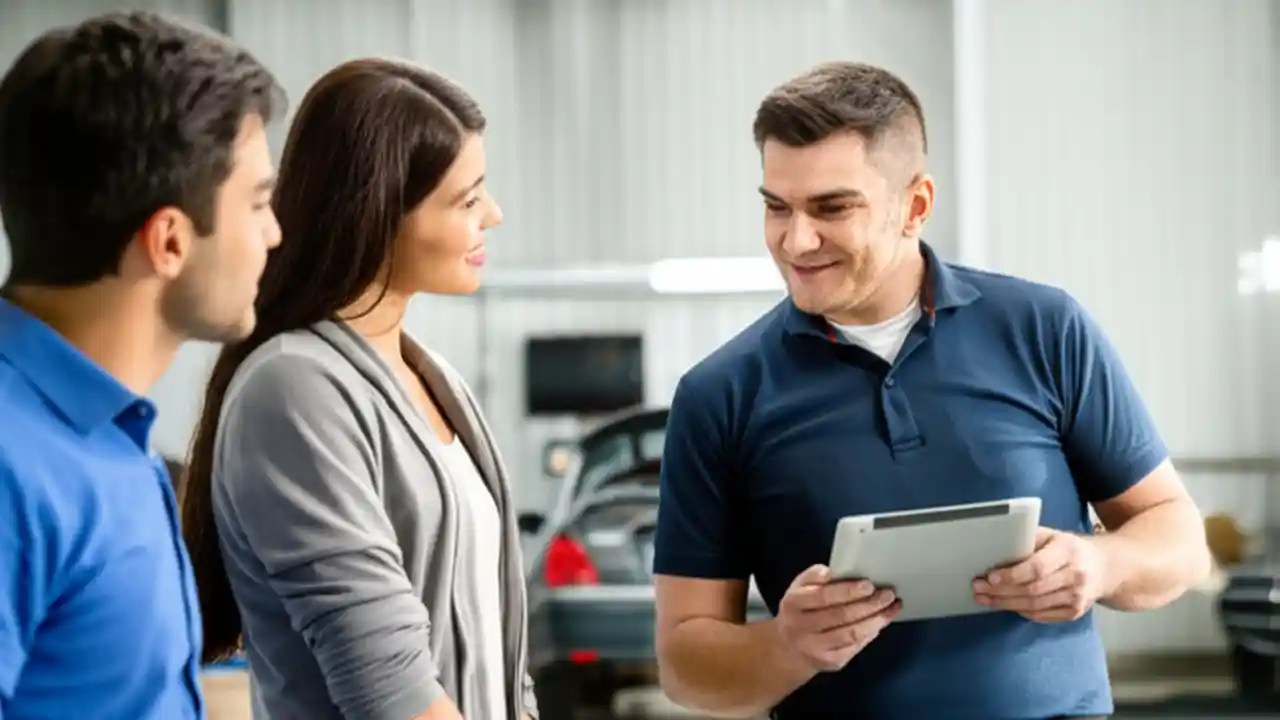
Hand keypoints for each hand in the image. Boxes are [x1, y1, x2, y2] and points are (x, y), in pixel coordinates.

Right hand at [775, 564, 901, 672]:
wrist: (789, 648)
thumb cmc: (801, 609)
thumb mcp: (800, 587)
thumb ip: (815, 576)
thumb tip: (835, 572)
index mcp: (793, 603)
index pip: (823, 596)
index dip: (847, 591)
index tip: (869, 585)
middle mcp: (801, 628)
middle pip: (841, 616)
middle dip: (869, 605)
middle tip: (888, 594)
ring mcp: (815, 648)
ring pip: (851, 634)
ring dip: (876, 620)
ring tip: (892, 607)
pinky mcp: (831, 662)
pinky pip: (856, 647)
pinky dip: (871, 633)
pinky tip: (882, 622)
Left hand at [972, 527, 1111, 622]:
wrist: (1105, 568)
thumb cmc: (1068, 548)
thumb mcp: (1051, 535)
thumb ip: (1027, 539)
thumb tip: (994, 546)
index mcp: (1068, 551)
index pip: (1038, 568)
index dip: (1012, 575)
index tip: (990, 577)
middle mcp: (1076, 576)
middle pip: (1033, 590)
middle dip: (1001, 591)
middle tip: (978, 589)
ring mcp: (1078, 598)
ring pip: (1035, 605)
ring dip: (1006, 604)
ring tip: (984, 599)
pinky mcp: (1075, 612)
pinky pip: (1042, 615)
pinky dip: (1021, 611)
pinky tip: (1005, 605)